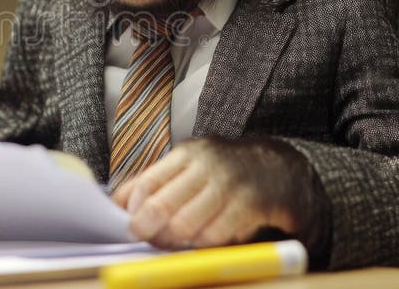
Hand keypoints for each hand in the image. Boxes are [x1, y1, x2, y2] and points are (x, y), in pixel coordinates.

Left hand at [113, 137, 305, 248]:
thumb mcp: (190, 167)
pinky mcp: (250, 205)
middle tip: (146, 240)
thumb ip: (155, 182)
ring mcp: (229, 184)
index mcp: (187, 154)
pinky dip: (203, 245)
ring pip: (186, 224)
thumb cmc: (225, 173)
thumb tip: (117, 203)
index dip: (134, 210)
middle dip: (149, 230)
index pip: (148, 182)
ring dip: (174, 241)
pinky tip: (202, 241)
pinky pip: (215, 235)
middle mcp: (206, 165)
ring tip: (173, 243)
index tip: (129, 226)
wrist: (280, 170)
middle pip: (163, 206)